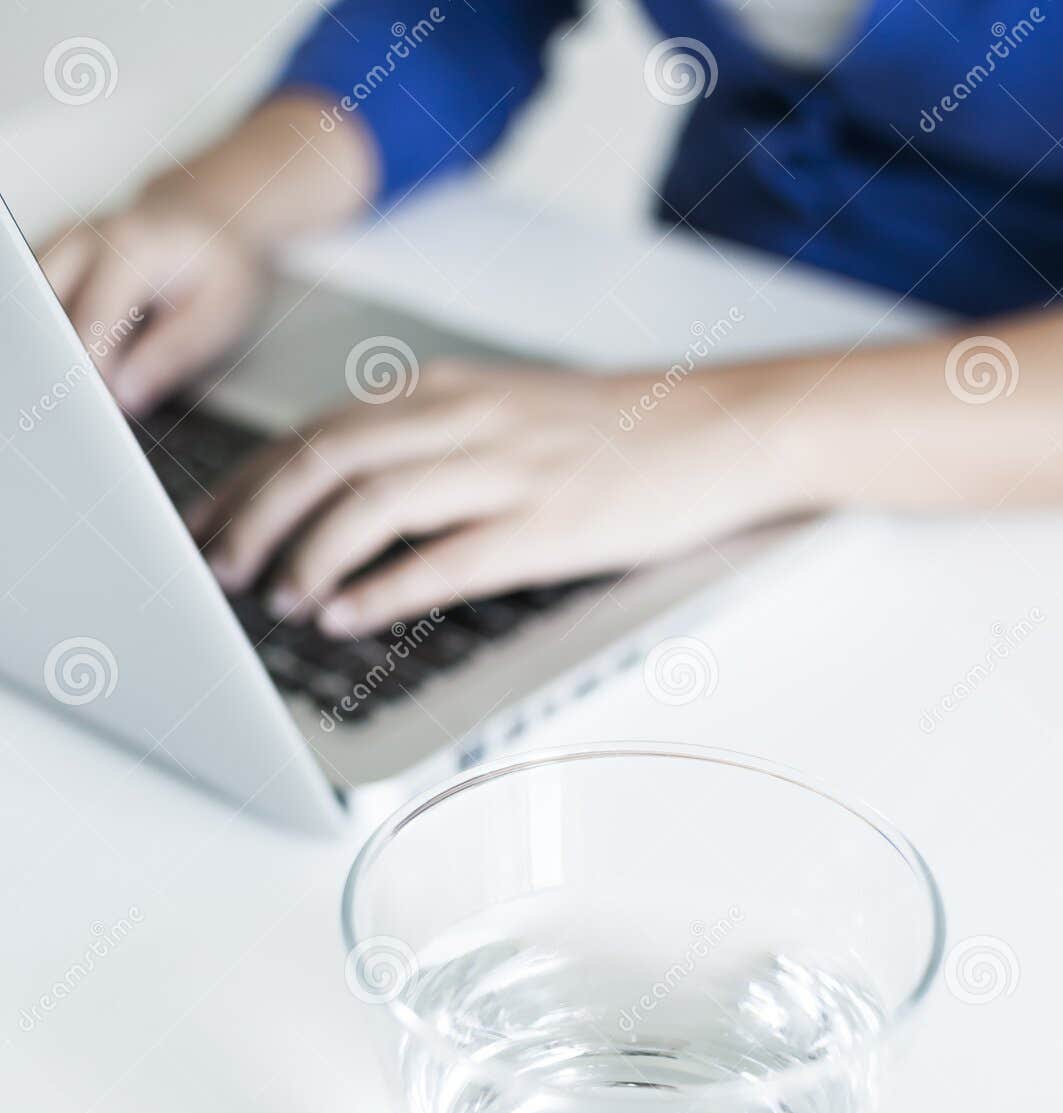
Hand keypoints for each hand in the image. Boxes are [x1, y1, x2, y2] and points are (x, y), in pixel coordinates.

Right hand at [39, 196, 260, 414]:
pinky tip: (70, 355)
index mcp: (129, 249)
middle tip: (83, 402)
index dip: (92, 376)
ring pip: (33, 305)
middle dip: (59, 360)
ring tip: (79, 379)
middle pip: (45, 311)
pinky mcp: (55, 253)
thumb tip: (126, 395)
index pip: (90, 325)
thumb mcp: (218, 316)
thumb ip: (171, 356)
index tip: (101, 413)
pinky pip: (38, 298)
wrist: (209, 221)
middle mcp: (86, 239)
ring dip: (51, 345)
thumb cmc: (219, 268)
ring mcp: (64, 242)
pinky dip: (49, 330)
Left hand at [191, 359, 804, 634]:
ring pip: (372, 501)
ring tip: (277, 596)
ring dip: (309, 552)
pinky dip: (384, 587)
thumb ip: (432, 441)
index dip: (251, 482)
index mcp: (448, 392)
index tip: (209, 524)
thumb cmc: (617, 431)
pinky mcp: (549, 525)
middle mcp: (465, 419)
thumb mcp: (509, 412)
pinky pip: (445, 557)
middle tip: (220, 568)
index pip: (319, 432)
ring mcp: (507, 470)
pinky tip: (347, 613)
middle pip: (325, 459)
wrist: (721, 427)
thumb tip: (349, 493)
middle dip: (257, 516)